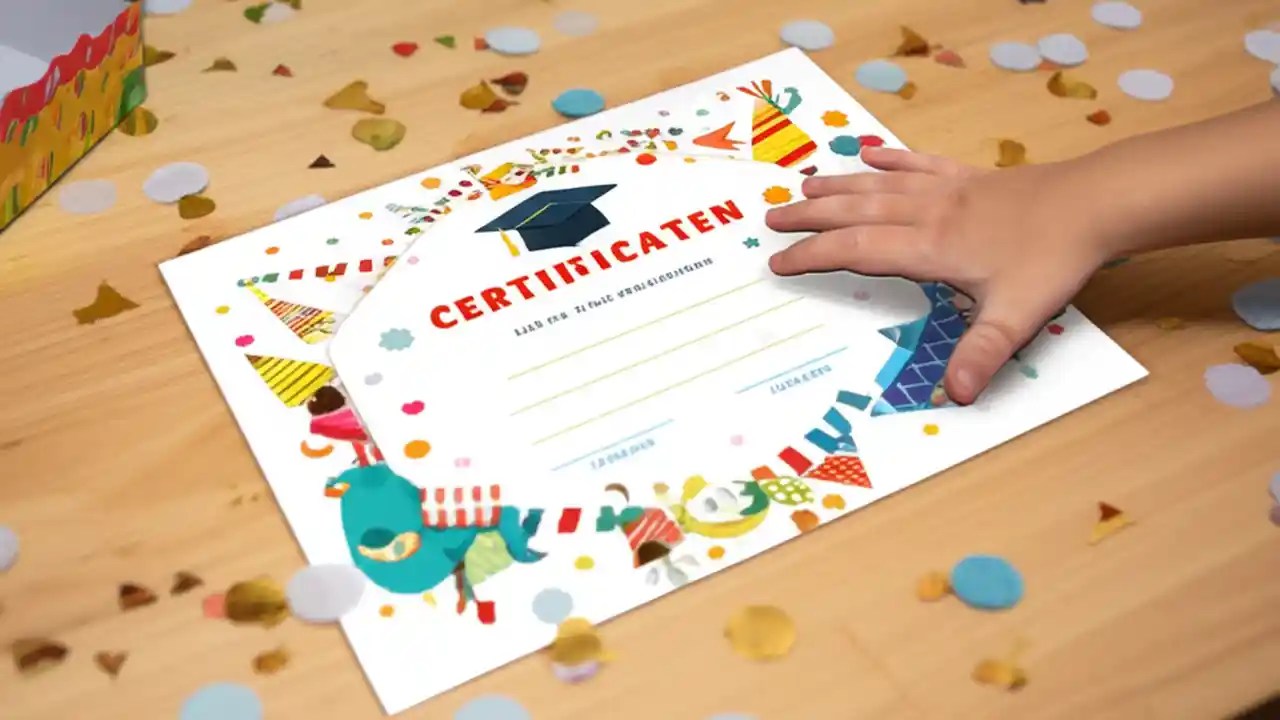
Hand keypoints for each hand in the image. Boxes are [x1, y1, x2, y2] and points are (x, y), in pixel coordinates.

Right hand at [765, 146, 1113, 404]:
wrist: (1094, 202)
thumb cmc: (1054, 259)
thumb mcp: (1017, 316)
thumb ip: (981, 355)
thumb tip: (955, 395)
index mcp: (931, 247)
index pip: (858, 250)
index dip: (815, 255)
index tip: (780, 262)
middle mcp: (930, 213)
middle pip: (857, 212)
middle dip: (811, 218)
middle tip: (772, 219)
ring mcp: (948, 191)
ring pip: (880, 185)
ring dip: (838, 186)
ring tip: (803, 186)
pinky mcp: (969, 178)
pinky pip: (918, 164)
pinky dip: (890, 159)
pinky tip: (869, 154)